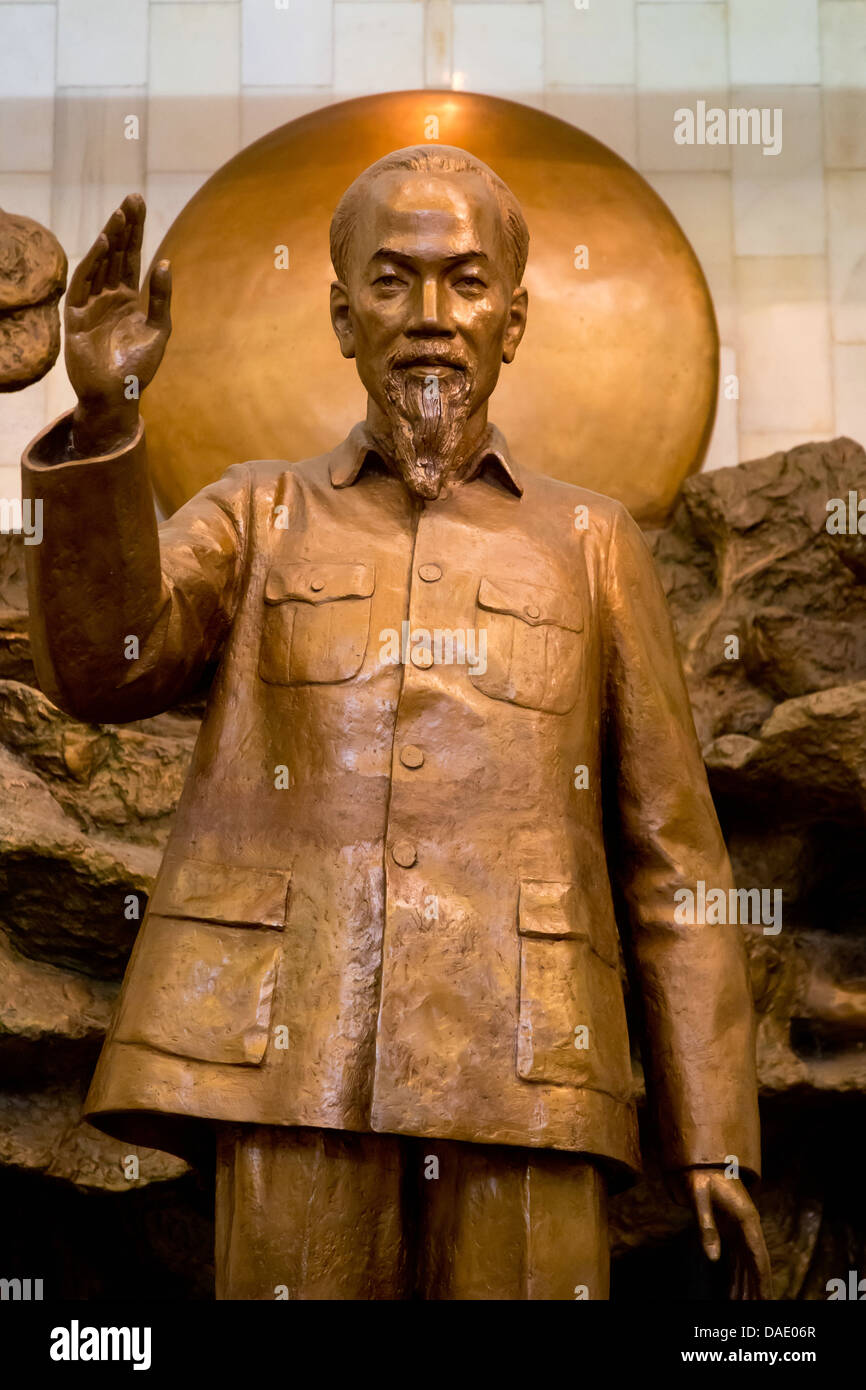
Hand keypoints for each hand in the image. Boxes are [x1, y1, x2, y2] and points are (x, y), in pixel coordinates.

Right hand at [65, 193, 170, 454]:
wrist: (118, 395)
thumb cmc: (139, 368)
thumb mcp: (159, 330)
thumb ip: (162, 298)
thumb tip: (166, 262)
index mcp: (128, 298)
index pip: (131, 257)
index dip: (135, 231)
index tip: (139, 204)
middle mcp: (109, 296)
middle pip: (116, 254)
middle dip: (123, 227)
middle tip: (132, 199)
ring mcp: (91, 304)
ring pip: (100, 264)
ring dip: (108, 240)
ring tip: (119, 216)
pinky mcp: (75, 316)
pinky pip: (83, 284)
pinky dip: (92, 263)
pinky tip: (102, 244)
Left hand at [687, 1168, 773, 1298]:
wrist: (700, 1160)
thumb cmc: (700, 1174)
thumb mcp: (698, 1195)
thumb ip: (705, 1225)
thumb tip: (713, 1259)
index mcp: (746, 1218)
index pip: (758, 1254)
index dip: (762, 1279)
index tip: (766, 1298)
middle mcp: (748, 1226)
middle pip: (755, 1264)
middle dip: (756, 1289)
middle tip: (753, 1309)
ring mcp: (741, 1230)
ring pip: (746, 1265)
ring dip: (745, 1287)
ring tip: (741, 1307)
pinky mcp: (731, 1232)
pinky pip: (737, 1260)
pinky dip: (736, 1278)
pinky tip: (733, 1294)